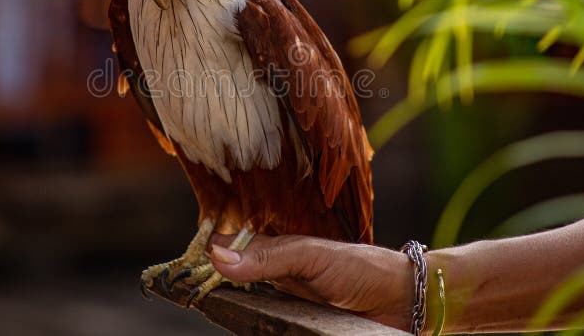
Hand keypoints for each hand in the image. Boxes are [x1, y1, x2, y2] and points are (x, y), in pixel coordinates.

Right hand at [209, 234, 413, 330]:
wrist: (401, 301)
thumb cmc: (357, 267)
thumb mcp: (309, 255)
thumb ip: (267, 256)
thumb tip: (217, 255)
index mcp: (273, 255)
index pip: (226, 256)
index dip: (204, 263)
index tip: (182, 273)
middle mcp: (273, 283)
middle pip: (230, 291)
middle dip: (215, 295)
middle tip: (193, 296)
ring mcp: (283, 311)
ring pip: (247, 315)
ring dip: (236, 316)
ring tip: (219, 312)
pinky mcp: (295, 331)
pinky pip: (268, 331)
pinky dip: (256, 330)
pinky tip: (248, 327)